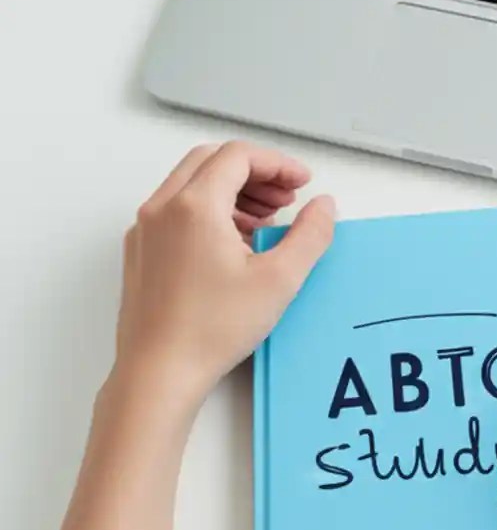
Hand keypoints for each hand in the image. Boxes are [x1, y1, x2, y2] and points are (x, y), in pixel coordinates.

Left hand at [115, 141, 335, 401]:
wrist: (158, 373)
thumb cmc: (213, 328)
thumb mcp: (280, 279)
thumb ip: (310, 234)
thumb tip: (324, 206)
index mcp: (194, 205)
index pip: (238, 156)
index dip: (277, 163)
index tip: (302, 183)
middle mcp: (162, 208)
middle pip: (212, 161)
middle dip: (255, 172)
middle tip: (287, 196)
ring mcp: (145, 229)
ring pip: (191, 184)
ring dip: (233, 190)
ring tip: (266, 221)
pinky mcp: (140, 251)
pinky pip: (176, 210)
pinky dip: (209, 209)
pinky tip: (235, 243)